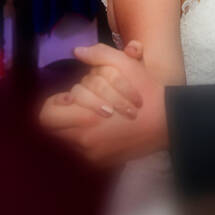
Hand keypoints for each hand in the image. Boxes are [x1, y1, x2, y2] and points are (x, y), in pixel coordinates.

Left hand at [38, 41, 166, 166]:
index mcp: (85, 119)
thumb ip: (98, 54)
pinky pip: (79, 153)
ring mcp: (92, 156)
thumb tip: (76, 51)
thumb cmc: (146, 93)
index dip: (55, 104)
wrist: (168, 123)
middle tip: (79, 107)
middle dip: (62, 116)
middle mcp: (84, 142)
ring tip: (89, 118)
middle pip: (52, 131)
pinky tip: (100, 130)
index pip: (46, 116)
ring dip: (70, 129)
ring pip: (64, 142)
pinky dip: (84, 141)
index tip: (70, 98)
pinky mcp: (101, 163)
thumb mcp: (125, 66)